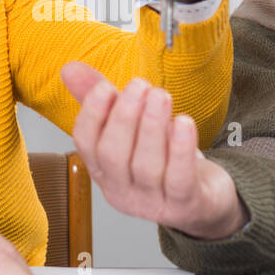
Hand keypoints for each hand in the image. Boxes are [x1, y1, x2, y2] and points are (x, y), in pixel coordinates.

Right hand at [61, 61, 245, 239]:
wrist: (205, 199)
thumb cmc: (164, 158)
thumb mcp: (132, 128)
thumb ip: (102, 99)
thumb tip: (69, 68)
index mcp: (102, 170)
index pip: (85, 144)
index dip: (92, 115)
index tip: (105, 87)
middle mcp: (122, 191)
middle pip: (114, 156)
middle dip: (124, 117)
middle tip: (140, 85)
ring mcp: (152, 203)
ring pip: (147, 167)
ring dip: (152, 126)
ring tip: (161, 95)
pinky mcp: (185, 205)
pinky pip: (179, 180)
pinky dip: (181, 150)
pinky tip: (184, 123)